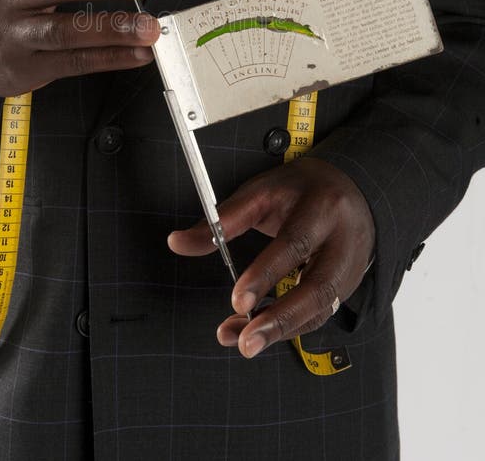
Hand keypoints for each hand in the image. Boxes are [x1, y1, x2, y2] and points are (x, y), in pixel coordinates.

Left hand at [168, 157, 374, 357]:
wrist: (351, 187)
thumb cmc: (301, 190)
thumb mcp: (261, 192)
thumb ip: (222, 220)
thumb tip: (178, 242)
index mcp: (321, 207)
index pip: (295, 244)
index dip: (266, 275)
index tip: (238, 301)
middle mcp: (343, 240)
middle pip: (318, 288)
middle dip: (280, 319)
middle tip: (246, 341)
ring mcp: (350, 267)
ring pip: (321, 308)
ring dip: (281, 330)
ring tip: (244, 341)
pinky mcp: (348, 286)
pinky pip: (320, 314)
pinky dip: (289, 327)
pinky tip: (262, 330)